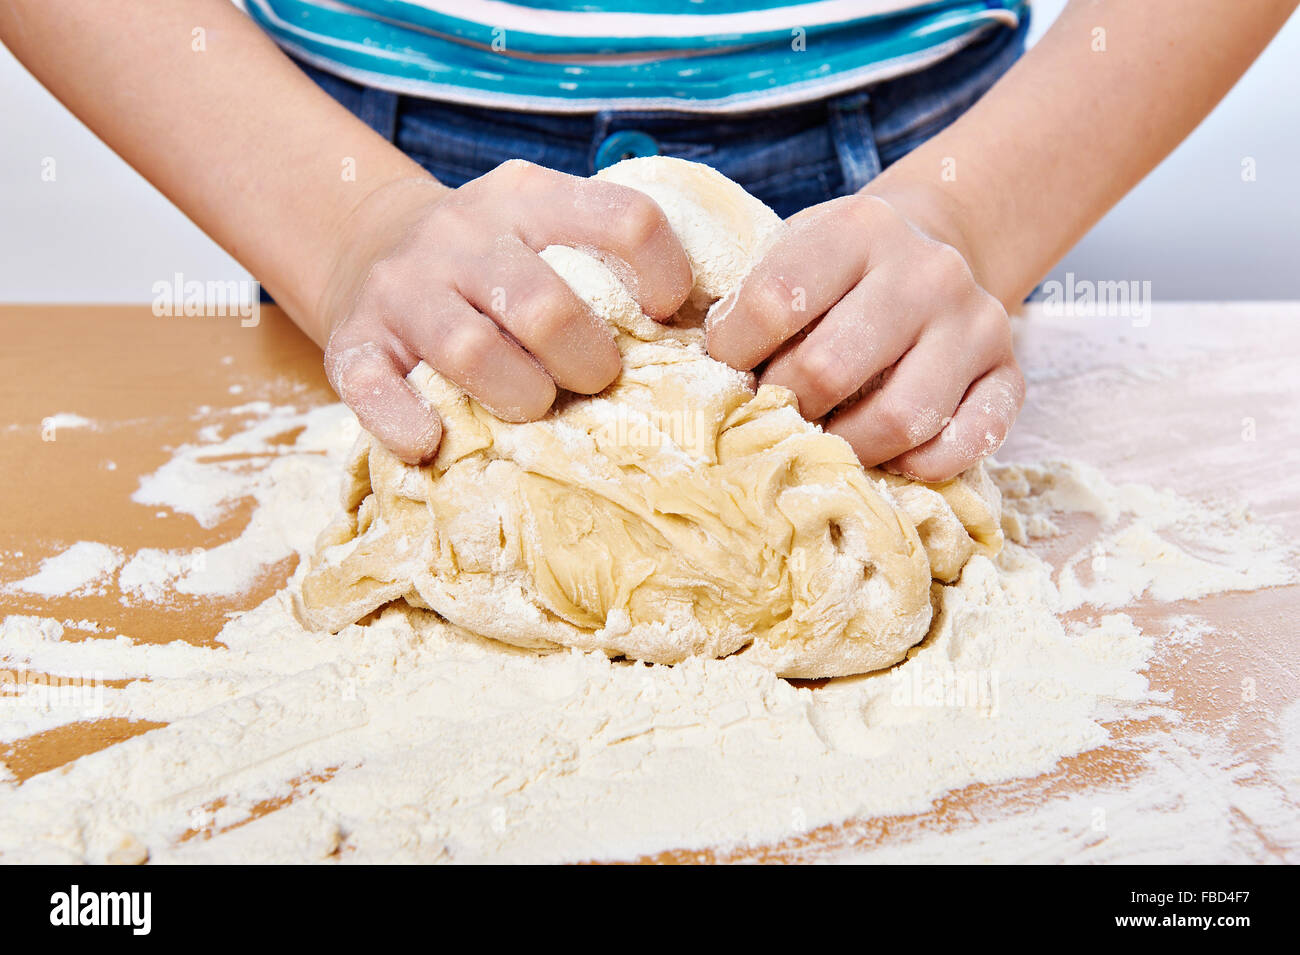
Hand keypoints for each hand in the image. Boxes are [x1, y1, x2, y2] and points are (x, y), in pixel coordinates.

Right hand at [317, 160, 692, 462]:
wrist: (368, 243)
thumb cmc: (491, 263)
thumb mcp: (543, 231)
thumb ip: (603, 264)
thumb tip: (702, 337)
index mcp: (529, 200)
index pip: (624, 218)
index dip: (663, 275)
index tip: (663, 319)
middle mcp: (463, 234)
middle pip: (545, 305)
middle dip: (587, 362)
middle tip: (595, 383)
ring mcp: (402, 288)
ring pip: (469, 350)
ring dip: (517, 396)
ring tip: (532, 408)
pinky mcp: (352, 339)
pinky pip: (372, 388)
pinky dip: (406, 423)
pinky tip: (431, 441)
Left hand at [706, 191, 1022, 481]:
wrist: (938, 245)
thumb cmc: (839, 270)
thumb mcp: (792, 252)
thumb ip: (749, 300)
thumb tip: (692, 375)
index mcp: (858, 228)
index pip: (775, 301)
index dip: (733, 351)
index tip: (726, 368)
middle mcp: (926, 270)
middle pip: (830, 369)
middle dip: (785, 407)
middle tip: (771, 415)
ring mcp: (976, 323)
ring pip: (901, 418)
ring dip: (847, 447)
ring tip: (824, 440)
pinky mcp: (1011, 372)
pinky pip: (969, 441)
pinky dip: (921, 465)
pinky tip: (891, 457)